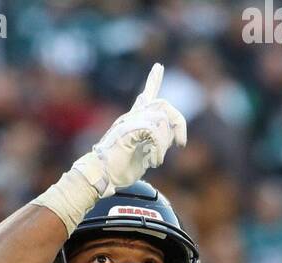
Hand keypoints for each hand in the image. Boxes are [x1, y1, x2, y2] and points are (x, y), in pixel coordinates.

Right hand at [73, 63, 186, 196]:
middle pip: (163, 105)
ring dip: (165, 143)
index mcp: (133, 121)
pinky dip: (158, 149)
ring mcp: (128, 122)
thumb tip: (166, 138)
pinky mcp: (127, 130)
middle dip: (178, 122)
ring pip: (161, 118)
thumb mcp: (142, 156)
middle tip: (181, 143)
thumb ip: (153, 144)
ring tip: (156, 160)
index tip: (158, 67)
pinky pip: (153, 131)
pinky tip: (153, 161)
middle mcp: (131, 117)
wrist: (100, 177)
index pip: (146, 95)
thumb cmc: (117, 171)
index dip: (152, 81)